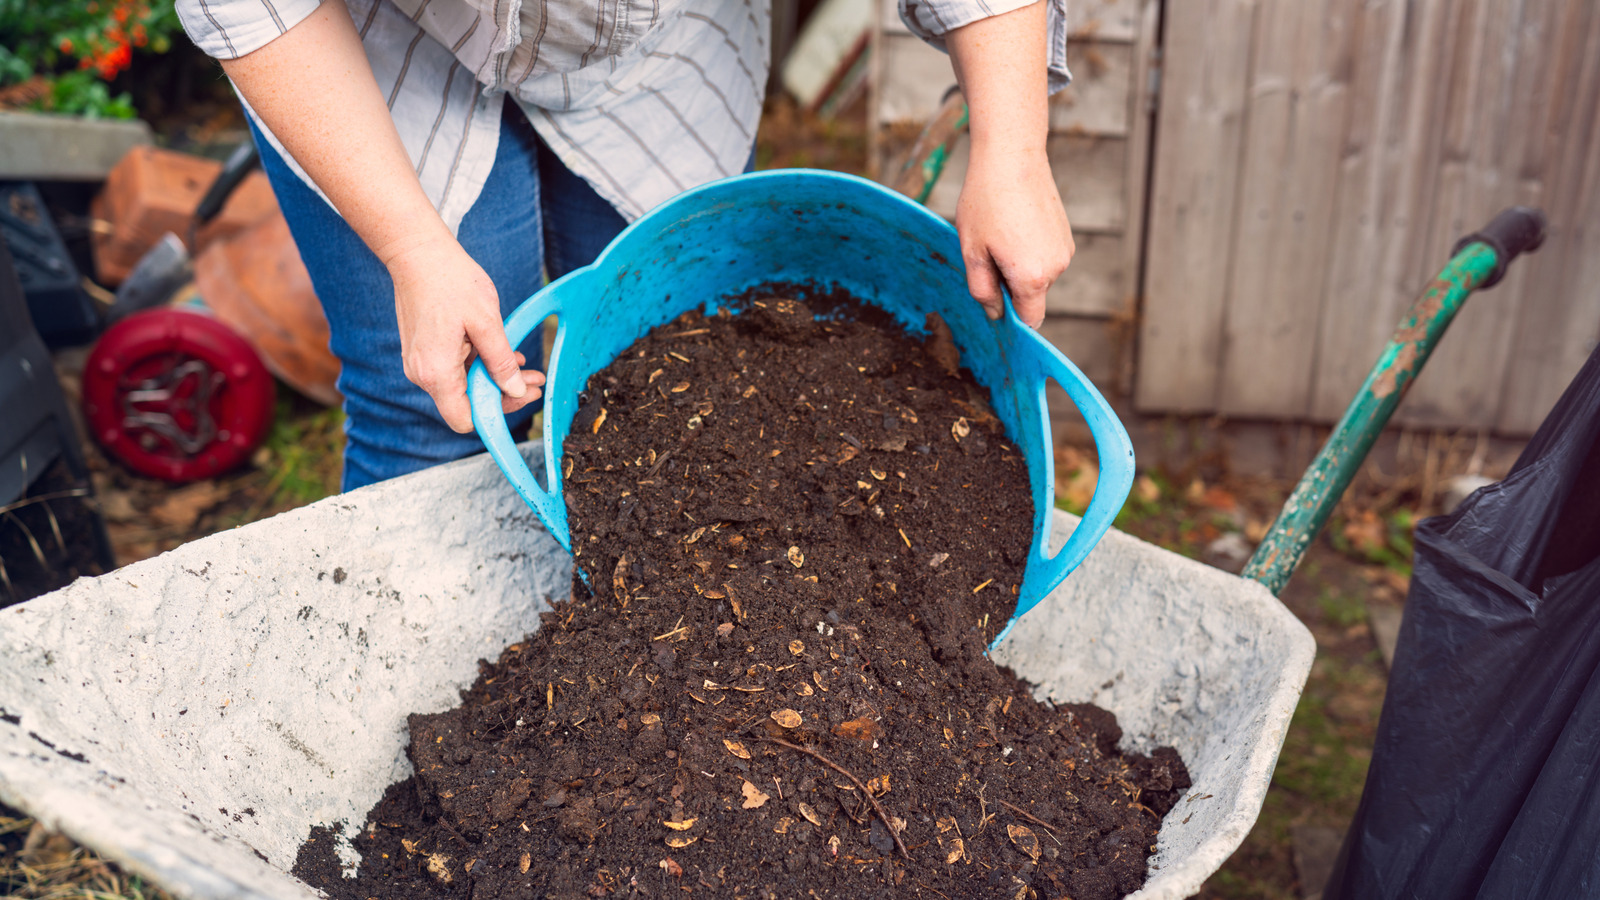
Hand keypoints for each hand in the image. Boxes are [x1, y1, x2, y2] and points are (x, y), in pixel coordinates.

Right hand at [387, 235, 543, 432]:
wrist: (416, 252)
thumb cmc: (450, 281)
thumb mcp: (487, 322)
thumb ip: (501, 361)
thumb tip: (515, 389)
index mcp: (436, 372)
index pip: (465, 419)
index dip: (497, 413)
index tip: (524, 396)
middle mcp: (422, 374)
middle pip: (466, 404)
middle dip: (503, 394)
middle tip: (535, 381)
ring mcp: (419, 363)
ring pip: (462, 385)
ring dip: (494, 377)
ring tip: (526, 364)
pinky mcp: (422, 351)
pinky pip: (453, 368)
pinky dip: (479, 364)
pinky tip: (503, 352)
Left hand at [955, 146, 1073, 327]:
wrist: (1012, 156)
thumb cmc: (986, 202)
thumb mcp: (972, 251)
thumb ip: (982, 290)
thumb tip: (995, 313)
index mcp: (1032, 277)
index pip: (1029, 321)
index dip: (1010, 318)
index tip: (993, 302)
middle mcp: (1057, 267)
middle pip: (1032, 297)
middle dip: (1010, 286)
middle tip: (988, 253)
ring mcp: (1065, 250)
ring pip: (1038, 276)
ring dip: (1019, 267)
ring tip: (1001, 234)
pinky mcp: (1066, 235)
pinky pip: (1045, 258)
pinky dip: (1030, 251)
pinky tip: (1014, 225)